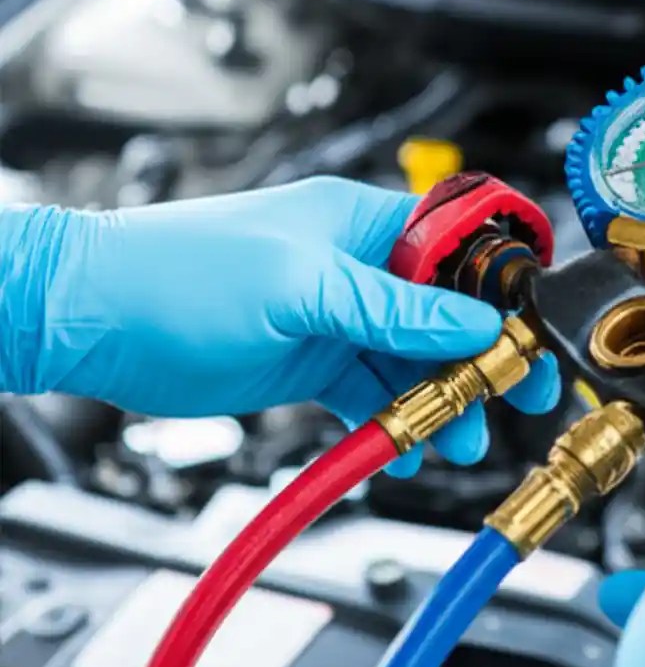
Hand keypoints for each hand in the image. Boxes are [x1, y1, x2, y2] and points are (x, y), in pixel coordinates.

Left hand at [0, 177, 557, 473]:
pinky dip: (395, 421)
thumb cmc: (179, 273)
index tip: (528, 325)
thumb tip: (475, 323)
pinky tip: (407, 444)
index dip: (500, 282)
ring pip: (416, 360)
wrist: (94, 321)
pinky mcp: (315, 362)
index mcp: (363, 223)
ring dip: (442, 398)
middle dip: (483, 353)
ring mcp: (338, 317)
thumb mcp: (303, 287)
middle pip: (448, 310)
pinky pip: (374, 393)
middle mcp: (358, 267)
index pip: (458, 243)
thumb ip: (396, 309)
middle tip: (516, 390)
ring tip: (459, 437)